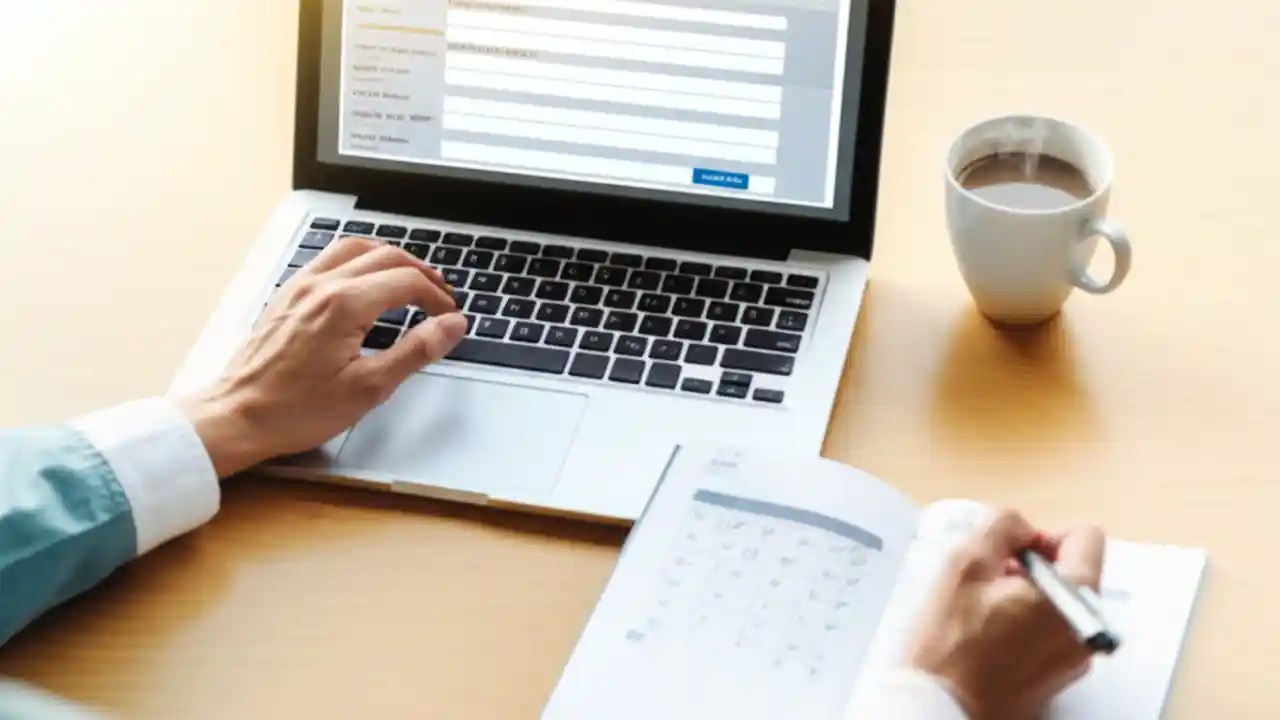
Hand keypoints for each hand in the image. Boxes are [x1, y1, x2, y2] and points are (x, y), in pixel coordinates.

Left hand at [178, 236, 466, 476]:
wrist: (237, 416)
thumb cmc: (297, 410)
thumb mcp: (369, 388)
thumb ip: (415, 351)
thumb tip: (452, 326)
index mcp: (345, 305)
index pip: (408, 282)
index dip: (438, 297)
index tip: (450, 317)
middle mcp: (322, 285)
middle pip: (387, 256)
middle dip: (422, 273)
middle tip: (441, 297)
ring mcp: (301, 285)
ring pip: (356, 248)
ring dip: (391, 258)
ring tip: (411, 279)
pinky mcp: (287, 294)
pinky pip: (329, 257)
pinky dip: (359, 259)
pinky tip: (365, 280)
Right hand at [907, 510, 1104, 719]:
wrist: (942, 710)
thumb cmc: (950, 643)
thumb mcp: (965, 565)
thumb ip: (1001, 528)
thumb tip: (1020, 525)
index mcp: (1073, 596)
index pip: (1084, 537)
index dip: (1043, 533)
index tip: (1010, 551)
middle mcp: (1087, 629)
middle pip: (1072, 572)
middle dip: (1032, 567)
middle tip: (988, 581)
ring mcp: (1075, 658)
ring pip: (1059, 603)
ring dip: (1026, 596)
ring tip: (982, 610)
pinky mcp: (1058, 678)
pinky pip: (1052, 633)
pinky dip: (1025, 625)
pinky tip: (988, 635)